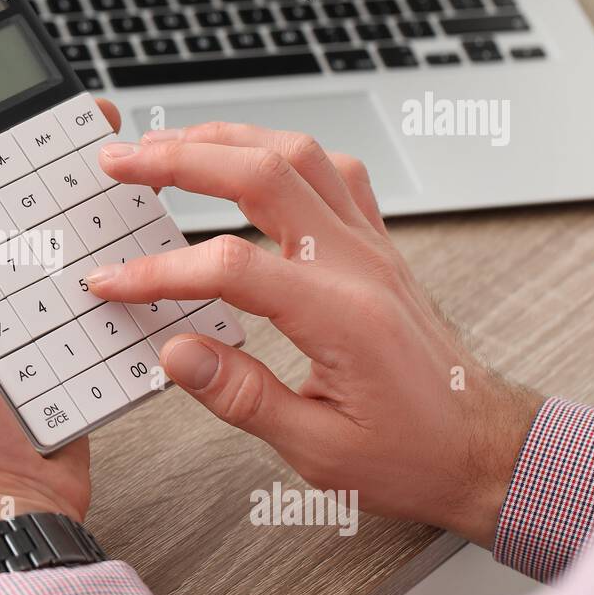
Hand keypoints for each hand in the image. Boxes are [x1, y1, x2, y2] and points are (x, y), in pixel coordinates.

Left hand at [0, 99, 120, 568]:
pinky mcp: (66, 355)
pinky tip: (134, 246)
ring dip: (81, 226)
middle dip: (38, 183)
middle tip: (76, 137)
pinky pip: (92, 304)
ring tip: (114, 179)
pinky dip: (112, 280)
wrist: (2, 508)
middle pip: (6, 223)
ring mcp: (22, 329)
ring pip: (55, 256)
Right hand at [87, 123, 542, 546]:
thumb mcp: (318, 450)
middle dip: (180, 159)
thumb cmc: (412, 454)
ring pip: (297, 156)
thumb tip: (176, 354)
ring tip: (167, 146)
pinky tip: (247, 160)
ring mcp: (371, 247)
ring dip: (226, 140)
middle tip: (121, 162)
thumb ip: (241, 397)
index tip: (112, 282)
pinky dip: (277, 153)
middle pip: (262, 175)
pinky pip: (329, 171)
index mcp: (343, 316)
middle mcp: (359, 265)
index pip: (231, 267)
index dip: (159, 272)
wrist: (481, 447)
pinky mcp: (375, 245)